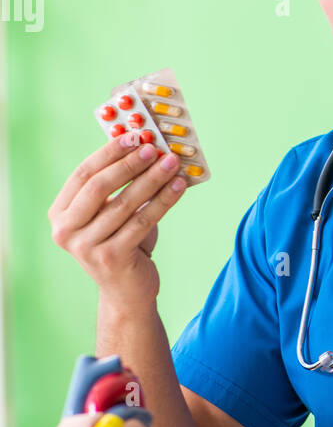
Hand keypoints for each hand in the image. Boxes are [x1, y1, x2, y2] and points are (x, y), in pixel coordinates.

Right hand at [48, 134, 186, 307]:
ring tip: (172, 163)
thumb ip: (118, 184)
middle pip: (99, 187)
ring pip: (125, 204)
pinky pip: (142, 221)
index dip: (109, 153)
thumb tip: (143, 143)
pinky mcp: (112, 258)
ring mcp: (86, 248)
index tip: (134, 135)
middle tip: (154, 148)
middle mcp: (66, 232)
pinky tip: (179, 186)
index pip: (83, 174)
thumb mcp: (111, 212)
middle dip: (130, 164)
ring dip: (152, 179)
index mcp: (60, 214)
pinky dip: (163, 200)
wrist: (126, 291)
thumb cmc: (121, 242)